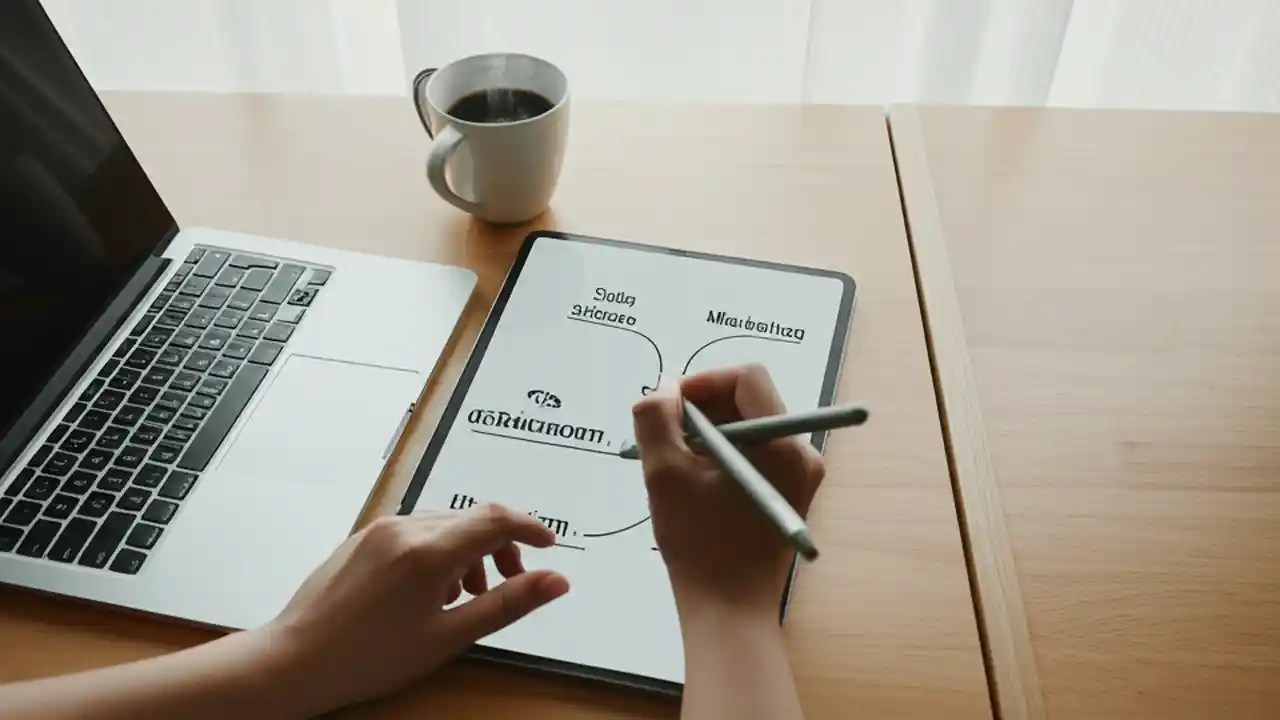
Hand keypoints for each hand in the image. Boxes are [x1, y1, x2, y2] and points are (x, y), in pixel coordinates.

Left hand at [262, 505, 569, 712]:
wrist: (296, 661)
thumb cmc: (369, 657)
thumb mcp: (450, 637)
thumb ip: (507, 604)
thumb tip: (556, 581)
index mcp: (429, 552)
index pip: (497, 519)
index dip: (530, 528)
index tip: (549, 546)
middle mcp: (405, 529)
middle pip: (472, 519)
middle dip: (501, 547)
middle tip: (511, 584)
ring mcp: (381, 530)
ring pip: (445, 525)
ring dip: (470, 551)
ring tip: (467, 597)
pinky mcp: (364, 538)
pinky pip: (416, 531)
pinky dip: (440, 552)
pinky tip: (434, 591)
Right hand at [632, 365, 823, 614]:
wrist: (728, 611)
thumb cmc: (698, 546)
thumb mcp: (665, 475)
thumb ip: (657, 419)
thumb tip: (663, 389)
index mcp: (782, 444)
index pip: (747, 377)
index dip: (703, 381)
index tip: (668, 405)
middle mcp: (801, 453)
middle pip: (749, 400)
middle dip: (702, 408)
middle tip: (663, 433)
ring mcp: (798, 475)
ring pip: (748, 426)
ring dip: (707, 432)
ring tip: (673, 461)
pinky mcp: (787, 493)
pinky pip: (753, 453)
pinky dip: (719, 454)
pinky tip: (691, 480)